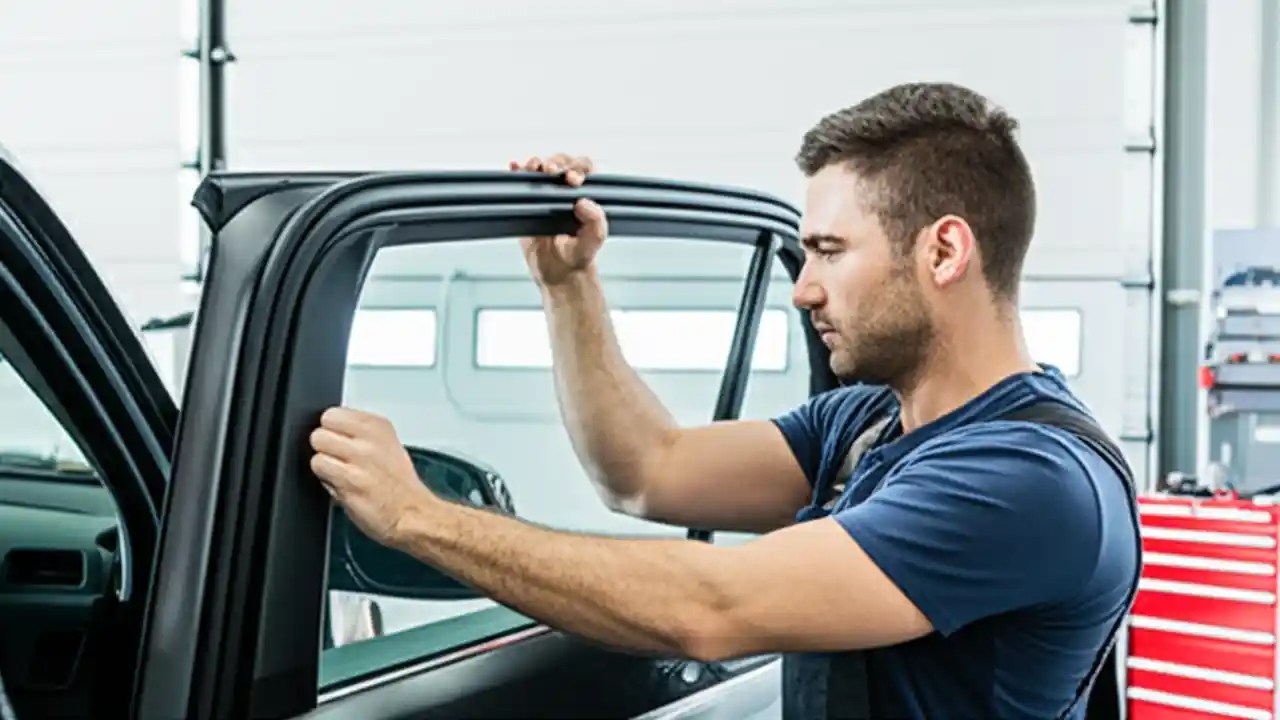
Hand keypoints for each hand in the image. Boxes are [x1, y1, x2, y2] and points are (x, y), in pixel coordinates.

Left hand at [309, 407, 435, 547]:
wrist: (412, 514)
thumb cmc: (399, 486)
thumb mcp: (387, 446)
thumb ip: (359, 434)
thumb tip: (332, 430)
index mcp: (378, 426)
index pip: (333, 413)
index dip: (331, 430)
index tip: (339, 441)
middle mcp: (370, 439)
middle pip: (321, 430)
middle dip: (324, 446)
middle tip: (338, 459)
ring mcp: (360, 459)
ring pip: (318, 451)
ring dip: (324, 464)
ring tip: (340, 474)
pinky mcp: (349, 480)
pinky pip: (320, 470)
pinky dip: (325, 479)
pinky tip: (341, 485)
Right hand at [509, 153, 608, 286]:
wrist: (557, 271)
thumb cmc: (578, 255)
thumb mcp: (593, 241)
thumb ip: (595, 222)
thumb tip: (582, 202)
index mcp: (587, 194)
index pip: (585, 169)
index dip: (578, 168)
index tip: (571, 180)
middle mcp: (567, 191)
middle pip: (561, 163)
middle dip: (555, 162)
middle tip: (550, 172)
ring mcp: (547, 195)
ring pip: (542, 168)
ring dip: (537, 163)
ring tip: (532, 167)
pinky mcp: (529, 202)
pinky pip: (523, 181)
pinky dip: (518, 171)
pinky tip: (515, 168)